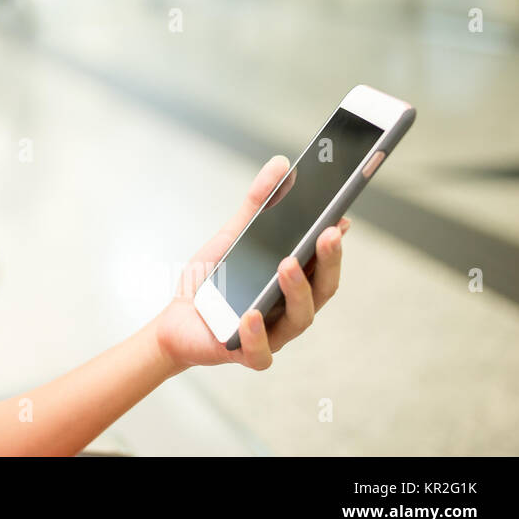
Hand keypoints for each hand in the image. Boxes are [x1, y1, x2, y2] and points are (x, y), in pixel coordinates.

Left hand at [150, 155, 348, 372]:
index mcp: (295, 281)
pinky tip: (251, 314)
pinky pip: (260, 352)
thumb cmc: (214, 282)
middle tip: (328, 233)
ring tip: (286, 264)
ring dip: (298, 291)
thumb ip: (257, 205)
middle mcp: (292, 308)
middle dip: (329, 261)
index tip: (342, 215)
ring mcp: (274, 333)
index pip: (325, 261)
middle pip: (323, 288)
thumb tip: (280, 164)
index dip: (336, 241)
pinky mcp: (247, 354)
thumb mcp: (232, 236)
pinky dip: (258, 334)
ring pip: (300, 318)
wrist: (176, 321)